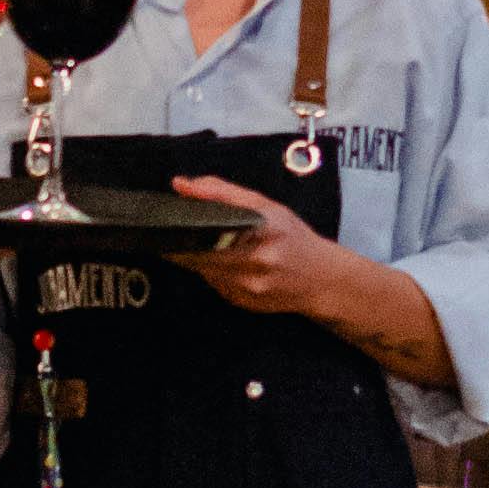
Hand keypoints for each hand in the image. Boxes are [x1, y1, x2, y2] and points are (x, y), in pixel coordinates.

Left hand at [172, 180, 345, 324]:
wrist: (321, 280)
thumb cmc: (294, 238)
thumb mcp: (267, 206)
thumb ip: (222, 192)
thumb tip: (182, 185)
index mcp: (261, 230)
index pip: (206, 227)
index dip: (181, 226)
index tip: (167, 219)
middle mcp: (255, 262)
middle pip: (197, 253)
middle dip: (183, 243)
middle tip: (177, 232)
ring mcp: (246, 287)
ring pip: (202, 269)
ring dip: (197, 258)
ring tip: (209, 245)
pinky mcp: (240, 303)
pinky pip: (213, 284)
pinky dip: (213, 272)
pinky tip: (228, 265)